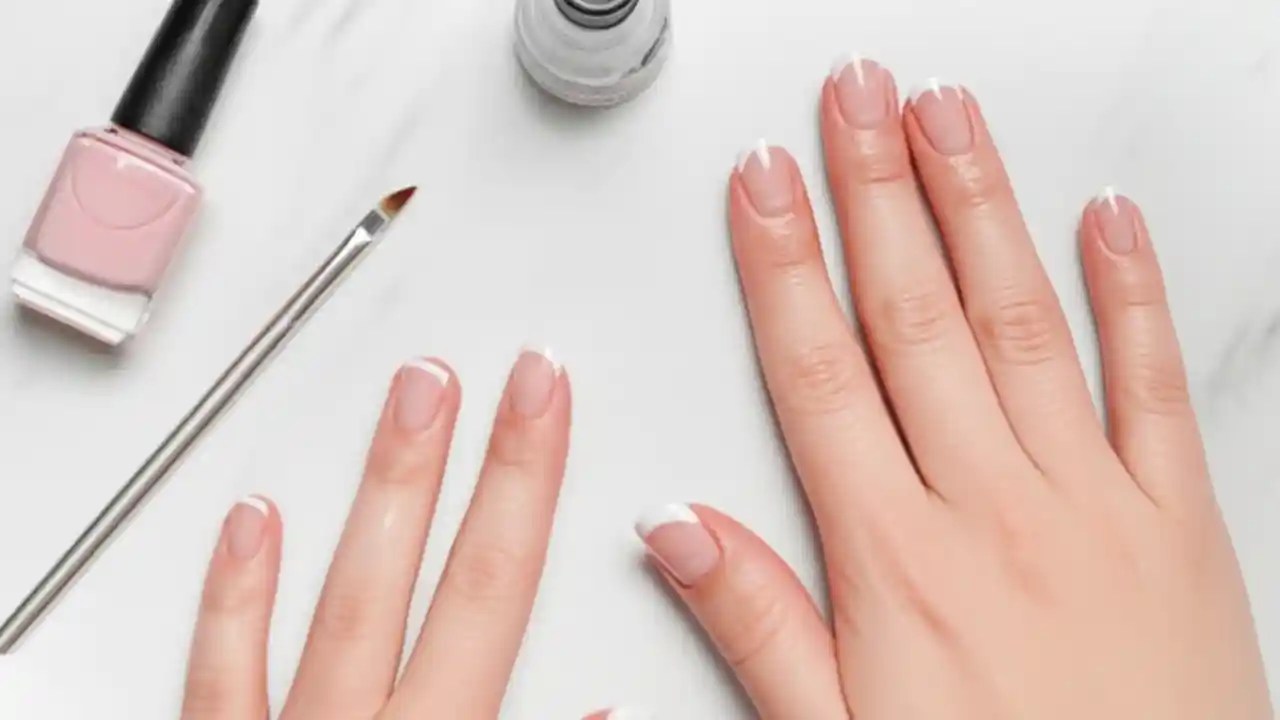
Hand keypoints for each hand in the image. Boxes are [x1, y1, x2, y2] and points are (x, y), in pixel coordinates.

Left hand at [179, 350, 600, 718]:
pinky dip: (234, 600)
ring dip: (378, 499)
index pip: (498, 588)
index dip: (526, 482)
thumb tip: (616, 705)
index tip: (541, 399)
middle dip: (449, 467)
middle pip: (424, 578)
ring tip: (400, 410)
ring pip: (342, 606)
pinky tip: (251, 522)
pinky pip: (220, 679)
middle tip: (459, 378)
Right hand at [636, 59, 1273, 718]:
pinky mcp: (1179, 519)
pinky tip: (1103, 219)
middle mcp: (995, 506)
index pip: (820, 373)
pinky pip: (1151, 382)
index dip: (782, 265)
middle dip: (873, 191)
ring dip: (976, 207)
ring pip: (1020, 321)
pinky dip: (1129, 291)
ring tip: (944, 118)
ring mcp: (1093, 501)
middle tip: (851, 99)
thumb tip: (677, 528)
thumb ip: (757, 623)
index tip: (762, 186)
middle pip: (914, 316)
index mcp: (901, 559)